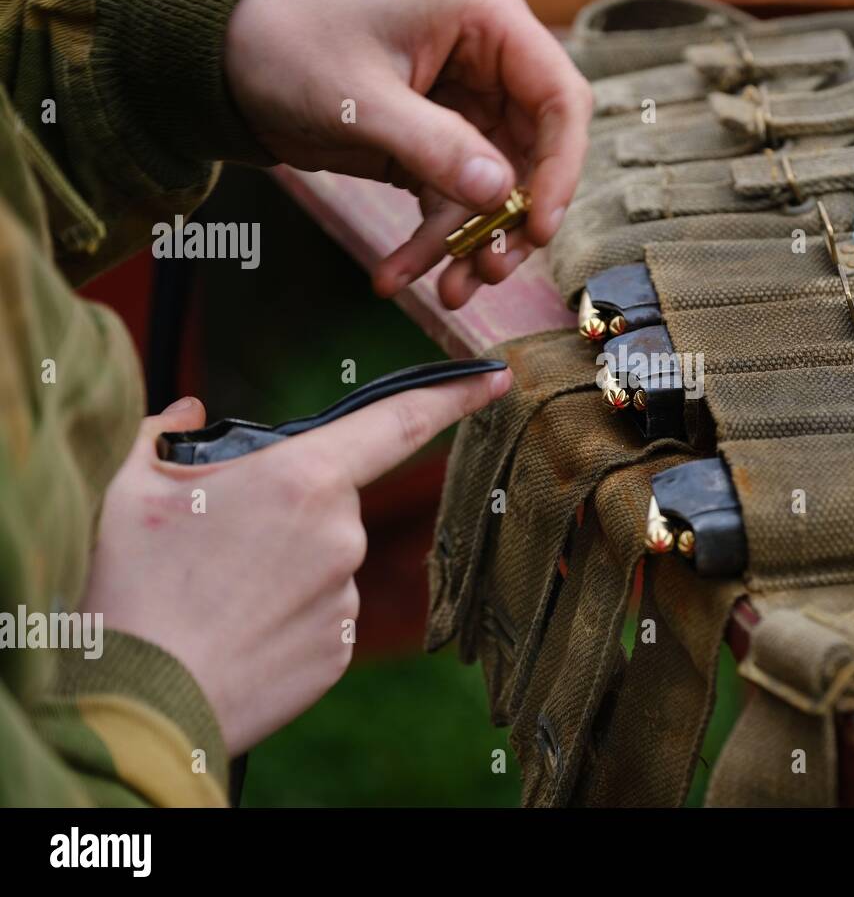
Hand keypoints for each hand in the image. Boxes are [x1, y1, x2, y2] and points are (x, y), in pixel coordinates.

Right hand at [82, 370, 511, 755]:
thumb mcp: (133, 487)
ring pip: (325, 559)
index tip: (494, 374)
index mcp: (304, 478)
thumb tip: (190, 411)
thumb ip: (169, 432)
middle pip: (331, 499)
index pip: (398, 420)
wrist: (141, 703)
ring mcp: (346, 596)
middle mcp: (343, 534)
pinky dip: (287, 613)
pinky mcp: (340, 648)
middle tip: (218, 543)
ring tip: (216, 595)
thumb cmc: (135, 585)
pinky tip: (240, 629)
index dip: (452, 393)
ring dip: (284, 565)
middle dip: (286, 508)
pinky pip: (322, 610)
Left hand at [224, 0, 591, 307]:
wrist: (227, 60)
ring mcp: (467, 109)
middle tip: (489, 271)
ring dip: (475, 246)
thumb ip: (433, 145)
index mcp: (487, 20)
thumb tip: (500, 192)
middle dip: (512, 222)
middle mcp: (490, 64)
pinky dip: (432, 246)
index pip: (560, 99)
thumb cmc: (290, 45)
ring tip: (449, 292)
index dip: (560, 168)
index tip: (537, 226)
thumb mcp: (360, 99)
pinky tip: (397, 276)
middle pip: (537, 156)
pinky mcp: (439, 147)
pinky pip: (454, 205)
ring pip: (499, 193)